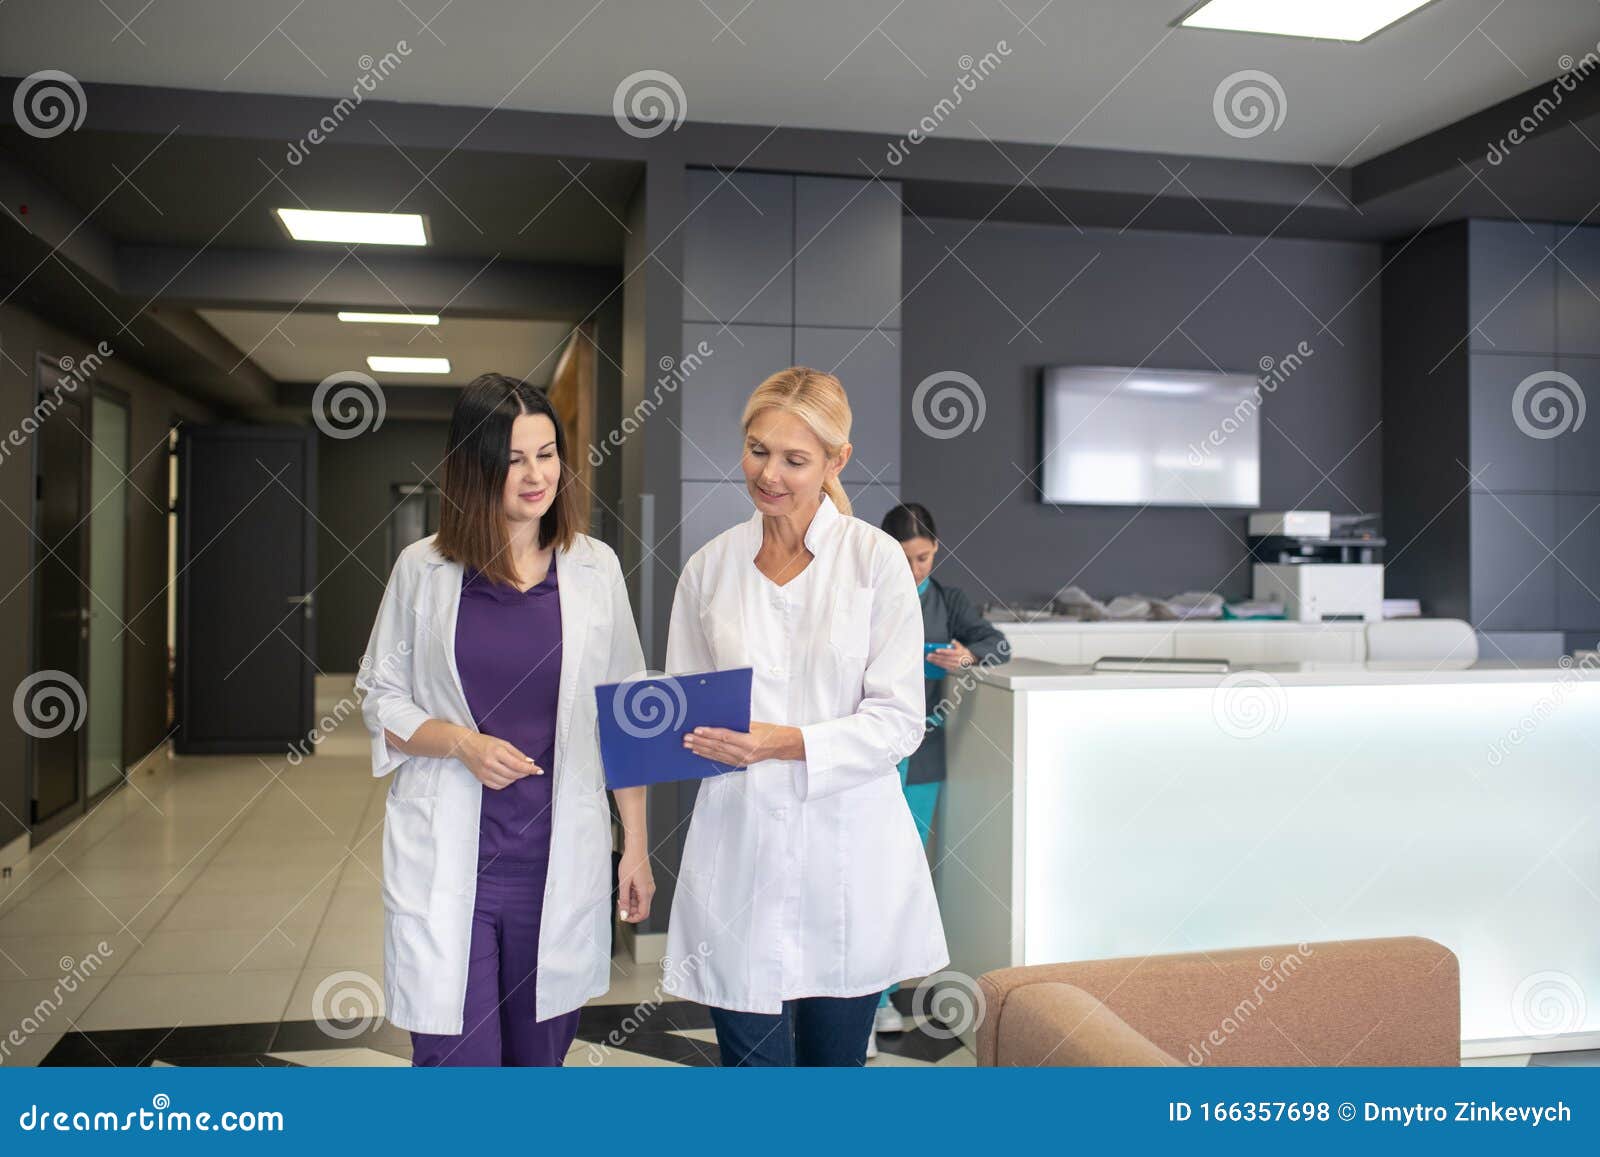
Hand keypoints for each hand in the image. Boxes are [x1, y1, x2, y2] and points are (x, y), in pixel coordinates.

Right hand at [459, 731, 540, 789]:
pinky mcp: (481, 779)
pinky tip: (506, 776)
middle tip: (528, 769)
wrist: (464, 745)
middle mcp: (490, 764)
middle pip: (513, 774)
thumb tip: (529, 762)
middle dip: (524, 773)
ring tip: (515, 771)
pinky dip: (505, 783)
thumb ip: (517, 753)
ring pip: (506, 782)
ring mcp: (484, 773)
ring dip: (515, 778)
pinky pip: (498, 786)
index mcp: (497, 752)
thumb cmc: (484, 742)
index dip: (530, 769)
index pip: (518, 764)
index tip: (539, 771)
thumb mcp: (503, 743)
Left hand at [617, 843, 654, 923]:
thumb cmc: (631, 862)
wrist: (636, 849)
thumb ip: (624, 900)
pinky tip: (626, 889)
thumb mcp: (624, 883)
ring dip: (630, 903)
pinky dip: (632, 896)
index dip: (633, 918)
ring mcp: (648, 887)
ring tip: (621, 895)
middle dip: (630, 910)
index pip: (643, 913)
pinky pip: (640, 895)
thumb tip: (624, 914)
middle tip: (620, 905)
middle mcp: (649, 890)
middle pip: (642, 908)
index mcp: (646, 892)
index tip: (623, 917)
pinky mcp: (646, 883)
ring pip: (640, 902)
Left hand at [682, 720, 802, 766]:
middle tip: (687, 738)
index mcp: (750, 742)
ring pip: (717, 754)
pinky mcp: (739, 763)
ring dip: (701, 749)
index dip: (710, 734)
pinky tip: (699, 752)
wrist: (781, 746)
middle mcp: (744, 754)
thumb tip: (719, 720)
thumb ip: (737, 724)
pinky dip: (709, 755)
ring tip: (689, 745)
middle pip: (718, 747)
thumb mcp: (755, 724)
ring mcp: (741, 760)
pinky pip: (721, 759)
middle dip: (700, 742)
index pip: (725, 737)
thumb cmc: (771, 732)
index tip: (697, 730)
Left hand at [927, 640, 975, 670]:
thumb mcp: (964, 648)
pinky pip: (946, 668)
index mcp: (960, 653)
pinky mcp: (954, 670)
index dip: (943, 651)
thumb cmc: (967, 656)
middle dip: (936, 657)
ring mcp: (956, 666)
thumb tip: (953, 641)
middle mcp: (958, 660)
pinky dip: (939, 665)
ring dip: (936, 662)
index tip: (936, 650)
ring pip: (944, 664)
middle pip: (945, 658)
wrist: (973, 665)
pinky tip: (935, 664)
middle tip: (929, 655)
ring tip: (930, 659)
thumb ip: (957, 644)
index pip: (950, 652)